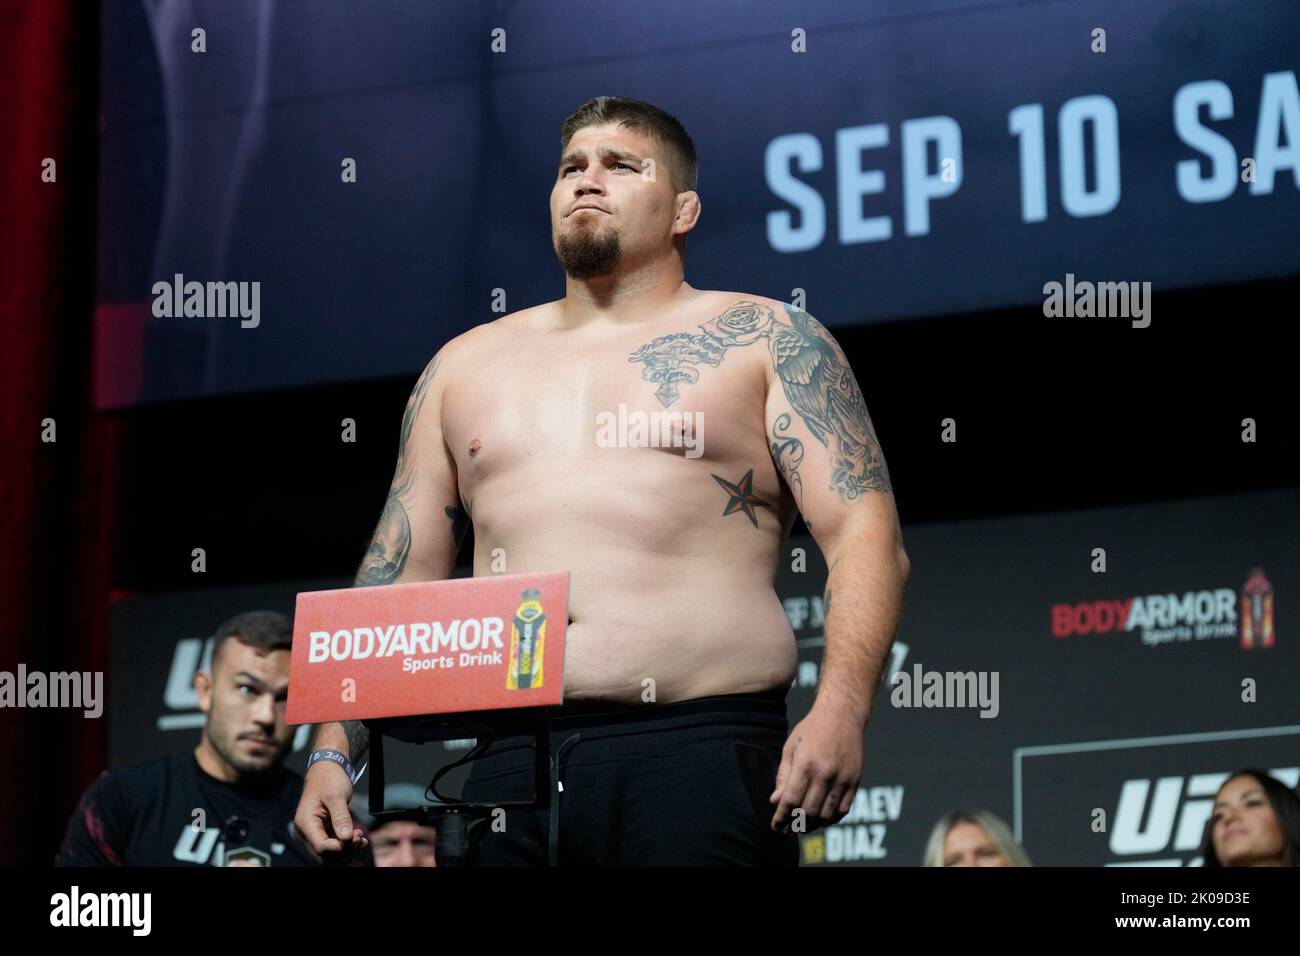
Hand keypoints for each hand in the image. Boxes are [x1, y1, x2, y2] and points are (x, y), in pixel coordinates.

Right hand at [294, 760, 366, 862]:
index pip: (321, 847)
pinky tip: (358, 839)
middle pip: (324, 854)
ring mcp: (313, 832)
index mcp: (305, 823)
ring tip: (361, 839)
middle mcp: (305, 831)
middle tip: (361, 838)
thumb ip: (341, 818)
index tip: (357, 836)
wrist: (327, 767)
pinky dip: (345, 845)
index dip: (340, 847)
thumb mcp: (336, 796)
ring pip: (329, 853)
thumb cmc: (329, 778)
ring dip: (346, 850)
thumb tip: (346, 839)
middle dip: (344, 850)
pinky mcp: (321, 831)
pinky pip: (332, 845)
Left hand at [769, 702, 863, 832]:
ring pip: (827, 814)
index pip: (791, 800)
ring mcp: (842, 778)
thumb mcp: (790, 748)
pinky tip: (823, 819)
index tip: (776, 827)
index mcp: (805, 764)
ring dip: (814, 825)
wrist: (841, 715)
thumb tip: (776, 801)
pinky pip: (844, 809)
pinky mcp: (855, 780)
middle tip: (789, 829)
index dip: (781, 818)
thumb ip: (783, 776)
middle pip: (809, 812)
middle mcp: (825, 773)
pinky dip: (832, 819)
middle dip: (796, 825)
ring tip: (804, 827)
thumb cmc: (811, 730)